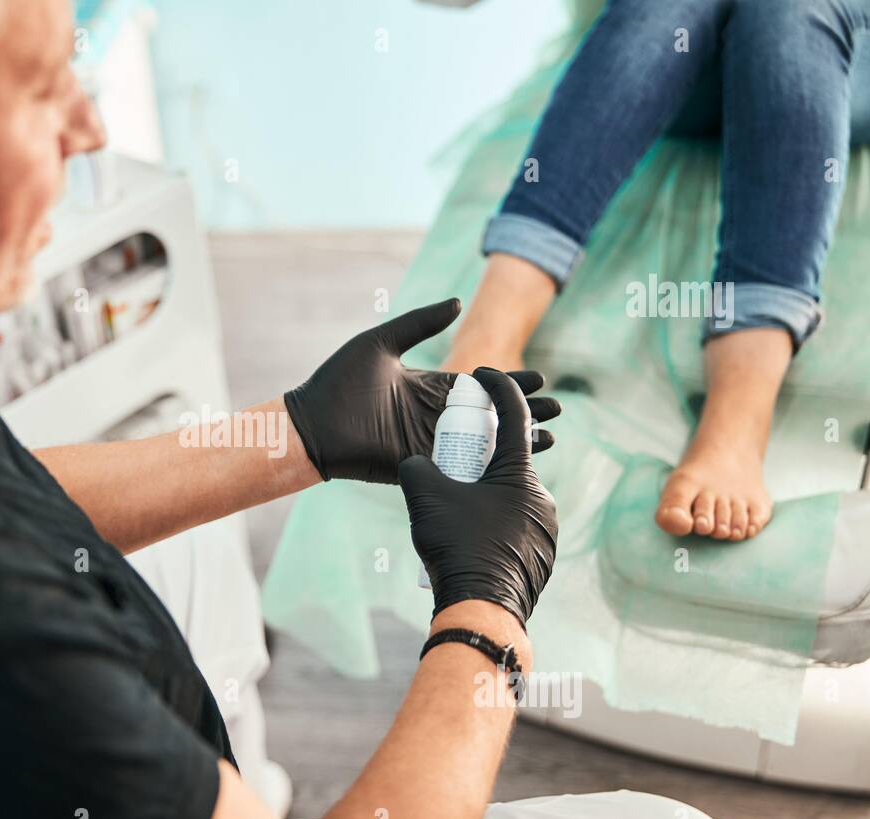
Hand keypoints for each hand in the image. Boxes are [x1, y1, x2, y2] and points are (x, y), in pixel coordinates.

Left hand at [283, 299, 557, 483]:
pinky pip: (459, 465)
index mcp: (427, 387)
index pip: (478, 386)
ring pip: (481, 442)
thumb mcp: (382, 343)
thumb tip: (456, 302)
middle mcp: (433, 416)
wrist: (311, 423)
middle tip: (559, 410)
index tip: (541, 379)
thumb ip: (420, 323)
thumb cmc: (337, 381)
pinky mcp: (419, 465)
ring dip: (514, 440)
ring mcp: (428, 443)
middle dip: (523, 413)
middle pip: (488, 415)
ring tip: (550, 438)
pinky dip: (487, 464)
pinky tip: (516, 464)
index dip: (509, 384)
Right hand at [398, 368, 558, 626]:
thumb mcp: (425, 497)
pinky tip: (470, 536)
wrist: (481, 608)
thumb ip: (416, 466)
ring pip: (512, 497)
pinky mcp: (543, 555)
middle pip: (510, 460)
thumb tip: (415, 462)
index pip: (514, 414)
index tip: (483, 374)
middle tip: (453, 457)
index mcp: (520, 473)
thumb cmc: (457, 546)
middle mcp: (541, 496)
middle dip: (483, 453)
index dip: (498, 386)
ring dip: (487, 492)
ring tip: (456, 506)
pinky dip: (494, 522)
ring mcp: (546, 528)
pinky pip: (516, 526)